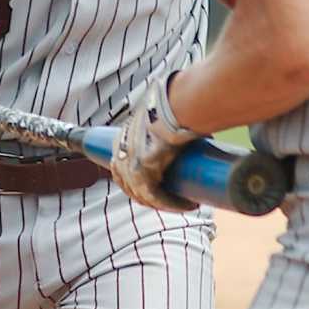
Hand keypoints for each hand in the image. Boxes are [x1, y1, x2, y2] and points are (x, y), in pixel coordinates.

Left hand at [110, 70, 200, 212]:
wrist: (174, 103)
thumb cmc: (174, 103)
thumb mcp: (162, 115)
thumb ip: (168, 121)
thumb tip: (188, 124)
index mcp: (121, 138)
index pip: (123, 170)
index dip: (140, 183)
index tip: (162, 187)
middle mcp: (120, 153)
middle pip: (131, 187)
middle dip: (153, 198)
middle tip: (175, 199)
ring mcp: (128, 164)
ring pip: (144, 196)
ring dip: (165, 204)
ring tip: (186, 203)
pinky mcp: (142, 173)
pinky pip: (155, 197)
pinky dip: (172, 204)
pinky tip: (187, 205)